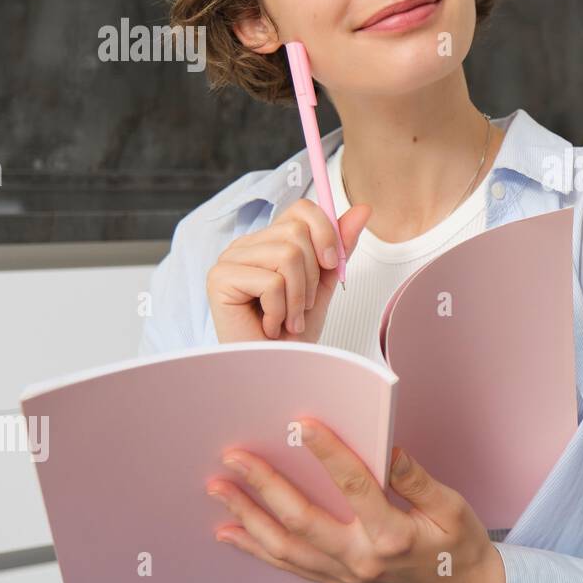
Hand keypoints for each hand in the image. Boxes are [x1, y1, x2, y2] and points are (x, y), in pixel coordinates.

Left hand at [205, 418, 505, 582]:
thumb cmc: (457, 549)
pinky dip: (258, 548)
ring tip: (221, 491)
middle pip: (302, 520)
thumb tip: (389, 451)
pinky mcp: (336, 582)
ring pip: (285, 547)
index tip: (303, 426)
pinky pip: (288, 566)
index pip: (354, 486)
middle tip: (236, 459)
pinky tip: (235, 532)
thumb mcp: (452, 508)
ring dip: (248, 517)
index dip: (327, 452)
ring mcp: (344, 574)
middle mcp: (361, 558)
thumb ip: (416, 480)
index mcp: (392, 535)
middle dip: (264, 485)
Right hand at [206, 199, 371, 343]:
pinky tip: (269, 326)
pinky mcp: (219, 279)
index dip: (326, 233)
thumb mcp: (325, 284)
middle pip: (297, 232)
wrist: (277, 372)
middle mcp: (246, 245)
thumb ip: (339, 247)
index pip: (302, 210)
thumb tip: (362, 210)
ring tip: (288, 318)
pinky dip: (280, 311)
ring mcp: (229, 260)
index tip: (333, 265)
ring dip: (298, 297)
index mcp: (268, 241)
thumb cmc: (294, 334)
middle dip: (313, 276)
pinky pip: (272, 281)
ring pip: (287, 256)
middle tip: (302, 306)